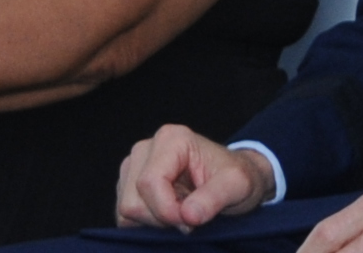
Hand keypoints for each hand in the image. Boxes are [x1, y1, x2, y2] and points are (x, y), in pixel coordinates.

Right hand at [115, 122, 271, 227]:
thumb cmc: (236, 177)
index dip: (167, 209)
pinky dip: (147, 223)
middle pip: (133, 200)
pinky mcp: (127, 186)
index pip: (149, 182)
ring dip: (155, 221)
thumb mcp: (238, 185)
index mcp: (172, 139)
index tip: (191, 219)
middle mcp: (146, 148)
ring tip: (182, 209)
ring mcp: (133, 167)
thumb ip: (215, 197)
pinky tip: (170, 211)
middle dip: (162, 217)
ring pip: (126, 211)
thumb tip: (188, 215)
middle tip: (190, 213)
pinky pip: (124, 217)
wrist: (232, 179)